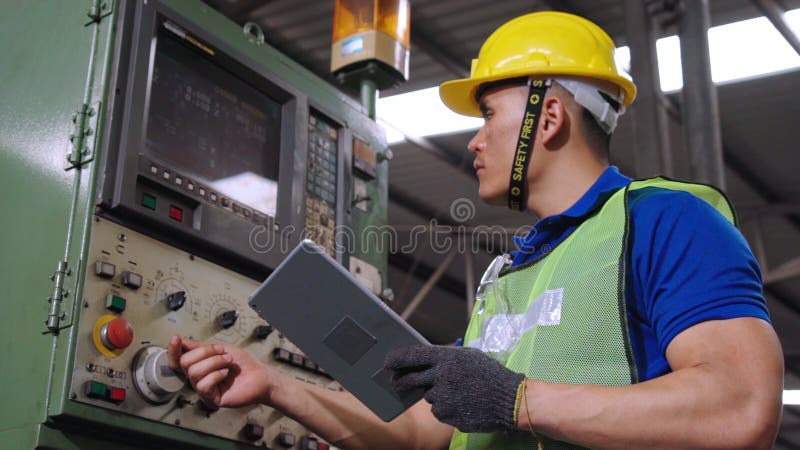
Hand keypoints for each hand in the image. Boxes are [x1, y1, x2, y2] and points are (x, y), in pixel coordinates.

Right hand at [167, 335, 276, 408]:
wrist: (260, 374)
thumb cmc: (242, 363)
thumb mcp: (219, 349)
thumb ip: (199, 347)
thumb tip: (182, 342)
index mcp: (198, 366)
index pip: (177, 360)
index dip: (173, 350)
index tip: (177, 338)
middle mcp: (197, 379)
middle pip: (185, 362)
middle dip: (206, 352)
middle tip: (223, 353)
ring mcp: (203, 390)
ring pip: (194, 372)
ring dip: (215, 362)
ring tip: (228, 363)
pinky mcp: (211, 400)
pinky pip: (203, 385)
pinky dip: (217, 375)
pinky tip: (226, 375)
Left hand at [385, 345, 523, 432]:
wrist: (509, 399)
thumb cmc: (490, 374)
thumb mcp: (468, 357)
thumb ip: (445, 357)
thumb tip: (423, 360)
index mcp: (447, 358)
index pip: (413, 355)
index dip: (396, 359)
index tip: (387, 363)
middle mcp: (441, 376)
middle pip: (410, 380)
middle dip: (400, 382)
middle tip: (396, 384)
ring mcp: (443, 397)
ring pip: (429, 396)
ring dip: (437, 395)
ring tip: (459, 393)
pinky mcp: (447, 415)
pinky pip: (438, 411)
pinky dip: (446, 408)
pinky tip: (463, 404)